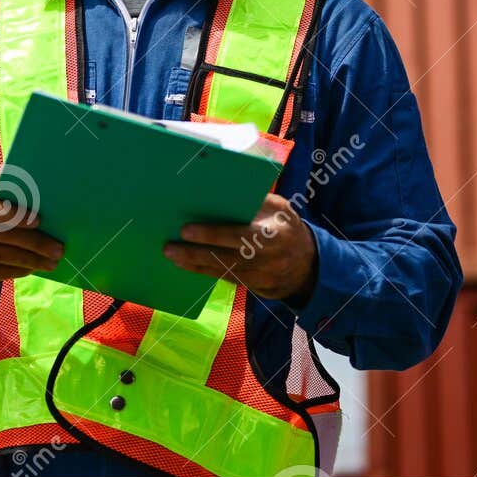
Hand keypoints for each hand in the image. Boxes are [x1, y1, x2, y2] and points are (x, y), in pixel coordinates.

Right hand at [0, 186, 63, 290]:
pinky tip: (32, 268)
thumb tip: (26, 189)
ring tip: (51, 260)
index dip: (16, 215)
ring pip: (2, 256)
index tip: (39, 220)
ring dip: (32, 260)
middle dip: (34, 242)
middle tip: (57, 248)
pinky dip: (18, 270)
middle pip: (1, 235)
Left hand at [164, 193, 317, 302]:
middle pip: (225, 256)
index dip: (212, 234)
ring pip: (221, 270)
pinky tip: (185, 264)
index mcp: (273, 234)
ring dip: (193, 263)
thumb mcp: (280, 208)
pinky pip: (223, 278)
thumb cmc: (286, 227)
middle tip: (169, 247)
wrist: (307, 265)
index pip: (238, 234)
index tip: (186, 230)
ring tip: (171, 254)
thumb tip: (223, 190)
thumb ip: (257, 201)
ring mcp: (259, 275)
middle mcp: (266, 258)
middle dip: (195, 252)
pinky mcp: (252, 286)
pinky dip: (203, 271)